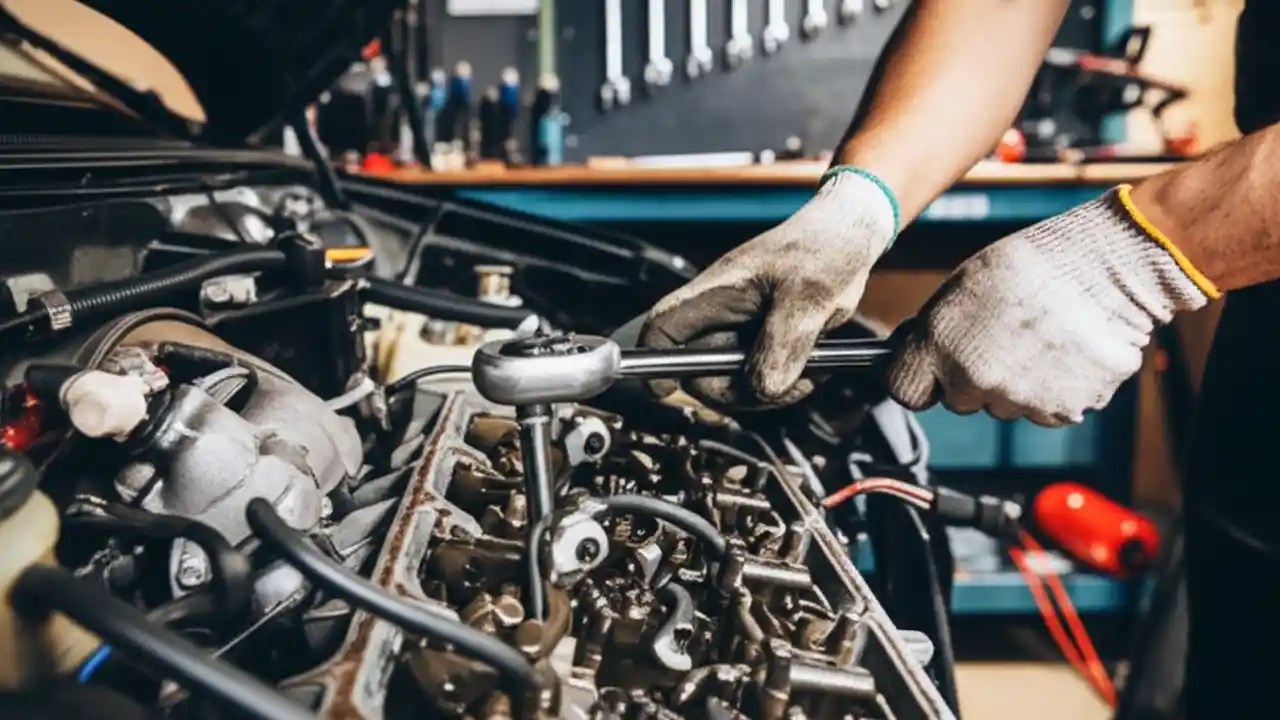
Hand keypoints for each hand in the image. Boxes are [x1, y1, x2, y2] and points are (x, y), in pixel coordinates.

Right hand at [639, 169, 897, 408]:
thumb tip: (764, 388)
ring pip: (731, 379)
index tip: (671, 390)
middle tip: (783, 384)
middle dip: (736, 389)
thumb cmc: (825, 248)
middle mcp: (719, 313)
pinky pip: (758, 374)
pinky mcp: (760, 338)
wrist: (849, 236)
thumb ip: (784, 344)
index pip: (662, 328)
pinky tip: (812, 365)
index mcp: (716, 293)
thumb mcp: (808, 297)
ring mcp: (739, 327)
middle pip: (698, 370)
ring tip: (809, 371)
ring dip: (767, 388)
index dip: (656, 363)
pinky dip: (783, 381)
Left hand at [887, 187, 1213, 425]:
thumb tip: (921, 351)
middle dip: (971, 379)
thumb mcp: (964, 285)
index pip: (905, 390)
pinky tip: (1065, 354)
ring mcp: (1020, 400)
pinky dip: (1054, 391)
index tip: (930, 369)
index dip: (919, 377)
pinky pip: (1046, 411)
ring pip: (1005, 407)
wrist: (1109, 267)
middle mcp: (975, 380)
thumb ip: (937, 330)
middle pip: (958, 402)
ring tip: (1040, 340)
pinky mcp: (1063, 410)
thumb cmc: (1035, 265)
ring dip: (1015, 385)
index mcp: (941, 345)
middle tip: (1001, 340)